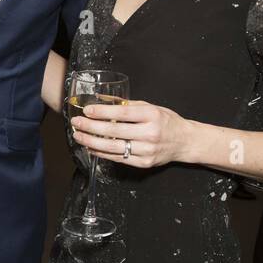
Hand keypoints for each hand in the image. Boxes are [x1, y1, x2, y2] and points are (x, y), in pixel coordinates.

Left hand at [71, 99, 191, 168]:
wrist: (184, 142)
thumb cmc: (166, 122)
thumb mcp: (151, 107)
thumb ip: (127, 105)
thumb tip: (102, 99)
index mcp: (152, 116)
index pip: (122, 114)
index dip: (102, 112)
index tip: (87, 110)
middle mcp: (150, 133)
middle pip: (114, 131)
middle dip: (91, 127)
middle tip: (77, 123)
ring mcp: (147, 150)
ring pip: (113, 147)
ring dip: (92, 142)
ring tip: (79, 136)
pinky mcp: (144, 163)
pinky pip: (118, 159)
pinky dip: (102, 153)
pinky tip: (91, 148)